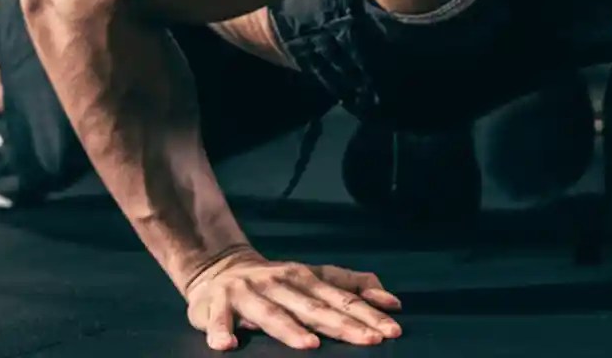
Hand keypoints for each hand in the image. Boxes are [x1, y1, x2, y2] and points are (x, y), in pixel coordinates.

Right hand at [185, 249, 402, 350]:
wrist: (219, 266)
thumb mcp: (315, 277)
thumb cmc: (277, 280)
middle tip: (370, 340)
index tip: (391, 330)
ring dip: (290, 329)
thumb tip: (393, 302)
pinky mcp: (217, 303)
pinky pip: (219, 319)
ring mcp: (249, 292)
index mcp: (307, 278)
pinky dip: (222, 330)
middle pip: (315, 307)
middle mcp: (281, 283)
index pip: (343, 298)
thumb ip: (352, 286)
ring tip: (309, 345)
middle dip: (343, 324)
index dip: (368, 314)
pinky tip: (228, 344)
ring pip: (272, 313)